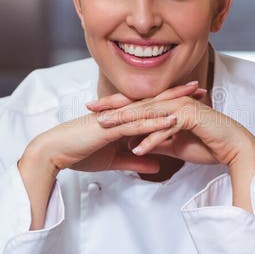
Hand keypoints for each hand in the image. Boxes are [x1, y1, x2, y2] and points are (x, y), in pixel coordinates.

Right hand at [23, 80, 206, 177]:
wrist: (55, 153)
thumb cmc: (78, 152)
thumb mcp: (114, 161)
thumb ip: (136, 160)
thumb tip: (156, 165)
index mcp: (121, 118)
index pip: (151, 107)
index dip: (170, 102)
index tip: (191, 98)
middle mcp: (121, 114)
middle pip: (154, 101)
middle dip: (177, 95)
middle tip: (200, 88)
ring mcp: (117, 119)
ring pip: (150, 109)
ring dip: (173, 103)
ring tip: (194, 98)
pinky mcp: (111, 128)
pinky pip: (137, 125)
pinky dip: (156, 122)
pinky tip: (173, 120)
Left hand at [94, 92, 254, 170]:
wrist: (234, 149)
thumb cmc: (209, 145)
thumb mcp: (176, 146)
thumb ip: (159, 142)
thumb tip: (139, 146)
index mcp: (170, 106)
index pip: (138, 105)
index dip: (116, 107)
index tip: (95, 111)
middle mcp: (174, 102)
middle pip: (139, 105)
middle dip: (114, 108)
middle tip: (91, 110)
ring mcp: (183, 108)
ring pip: (149, 113)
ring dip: (126, 121)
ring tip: (106, 127)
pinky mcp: (192, 118)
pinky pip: (166, 129)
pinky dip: (152, 139)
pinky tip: (137, 149)